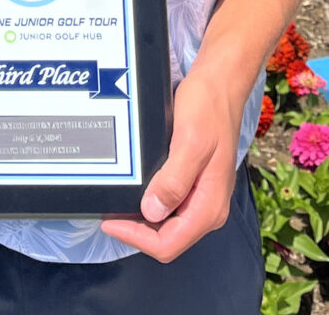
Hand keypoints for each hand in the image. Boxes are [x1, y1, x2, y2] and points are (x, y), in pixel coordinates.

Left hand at [101, 63, 247, 263]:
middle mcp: (207, 209)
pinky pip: (169, 206)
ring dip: (141, 219)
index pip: (169, 243)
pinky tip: (134, 189)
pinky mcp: (195, 184)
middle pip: (167, 239)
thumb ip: (174, 179)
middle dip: (136, 231)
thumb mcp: (190, 142)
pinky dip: (149, 203)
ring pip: (167, 225)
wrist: (220, 84)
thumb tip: (151, 213)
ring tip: (115, 202)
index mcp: (209, 206)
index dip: (136, 238)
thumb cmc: (207, 109)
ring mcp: (201, 197)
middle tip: (107, 212)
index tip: (109, 221)